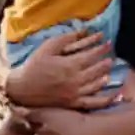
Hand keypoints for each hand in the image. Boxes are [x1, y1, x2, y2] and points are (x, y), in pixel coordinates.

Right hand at [3, 30, 118, 109]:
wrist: (23, 88)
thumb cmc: (34, 65)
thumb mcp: (48, 47)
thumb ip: (66, 39)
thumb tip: (83, 31)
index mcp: (69, 65)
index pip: (91, 55)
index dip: (101, 48)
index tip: (108, 42)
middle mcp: (75, 80)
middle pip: (96, 69)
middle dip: (105, 61)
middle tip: (111, 56)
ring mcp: (75, 93)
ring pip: (96, 84)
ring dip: (105, 76)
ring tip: (110, 70)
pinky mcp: (73, 104)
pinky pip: (92, 103)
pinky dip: (103, 100)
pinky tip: (111, 95)